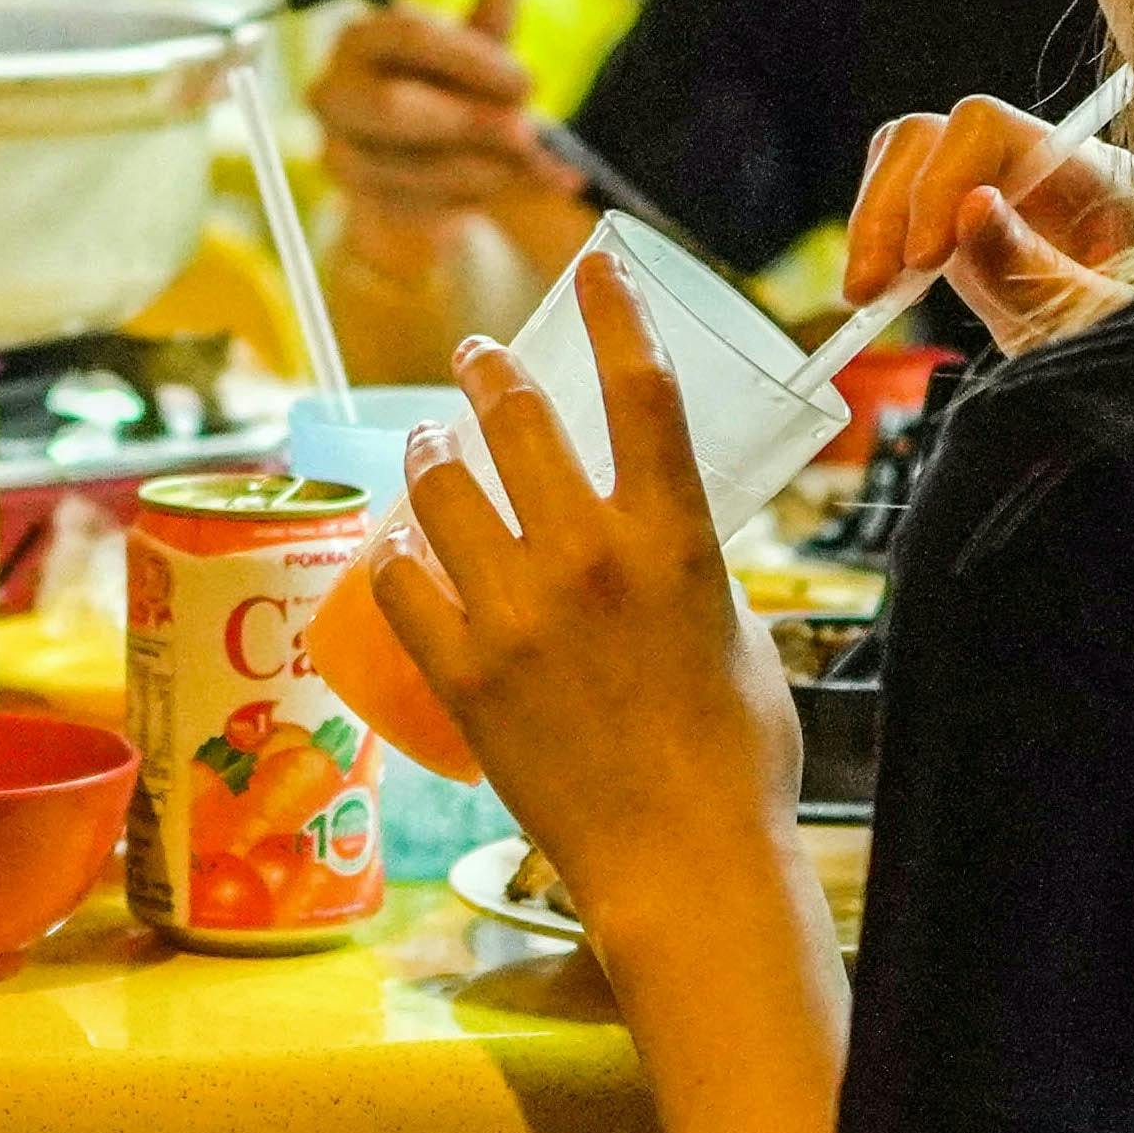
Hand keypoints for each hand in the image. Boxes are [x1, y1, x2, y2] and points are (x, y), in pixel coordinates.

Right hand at [309, 0, 587, 226]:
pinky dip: (465, 199)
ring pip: (409, 166)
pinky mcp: (357, 200)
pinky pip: (414, 206)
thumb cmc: (449, 89)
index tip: (525, 83)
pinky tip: (494, 183)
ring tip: (524, 164)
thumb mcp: (474, 56)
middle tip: (526, 135)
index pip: (407, 36)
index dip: (469, 60)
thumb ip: (489, 29)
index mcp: (362, 37)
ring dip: (477, 168)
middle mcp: (334, 92)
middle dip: (465, 123)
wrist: (421, 157)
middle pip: (389, 107)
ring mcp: (337, 149)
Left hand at [374, 251, 803, 933]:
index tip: (594, 265)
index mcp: (678, 540)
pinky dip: (394, 552)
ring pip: (443, 489)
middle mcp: (590, 559)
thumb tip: (674, 546)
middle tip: (477, 356)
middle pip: (521, 421)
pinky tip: (391, 541)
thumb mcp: (742, 638)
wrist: (686, 866)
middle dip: (491, 370)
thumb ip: (699, 574)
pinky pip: (403, 582)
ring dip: (431, 450)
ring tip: (426, 441)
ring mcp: (518, 615)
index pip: (641, 391)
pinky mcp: (465, 674)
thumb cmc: (739, 763)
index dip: (615, 312)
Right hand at [842, 93, 1133, 350]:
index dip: (940, 182)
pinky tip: (879, 294)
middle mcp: (1039, 166)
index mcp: (1092, 172)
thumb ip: (1036, 270)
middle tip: (871, 289)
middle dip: (888, 208)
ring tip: (867, 297)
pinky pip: (899, 204)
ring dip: (872, 225)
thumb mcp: (1094, 324)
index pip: (986, 127)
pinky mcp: (965, 227)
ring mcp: (998, 192)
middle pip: (930, 135)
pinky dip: (876, 244)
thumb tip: (970, 206)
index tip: (923, 262)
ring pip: (903, 162)